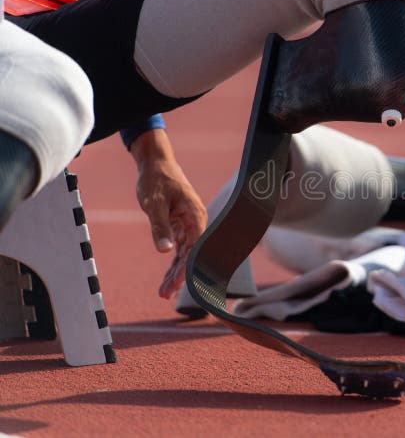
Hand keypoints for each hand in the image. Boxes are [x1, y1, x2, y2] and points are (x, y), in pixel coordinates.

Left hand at [130, 129, 206, 298]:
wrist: (156, 164)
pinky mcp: (180, 226)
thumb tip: (164, 251)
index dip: (187, 268)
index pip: (195, 248)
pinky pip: (179, 249)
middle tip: (164, 294)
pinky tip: (167, 278)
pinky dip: (173, 263)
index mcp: (195, 216)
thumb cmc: (156, 180)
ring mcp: (189, 225)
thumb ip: (160, 227)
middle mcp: (196, 223)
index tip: (177, 283)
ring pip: (185, 254)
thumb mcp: (154, 203)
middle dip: (180, 276)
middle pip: (191, 255)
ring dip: (175, 273)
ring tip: (163, 293)